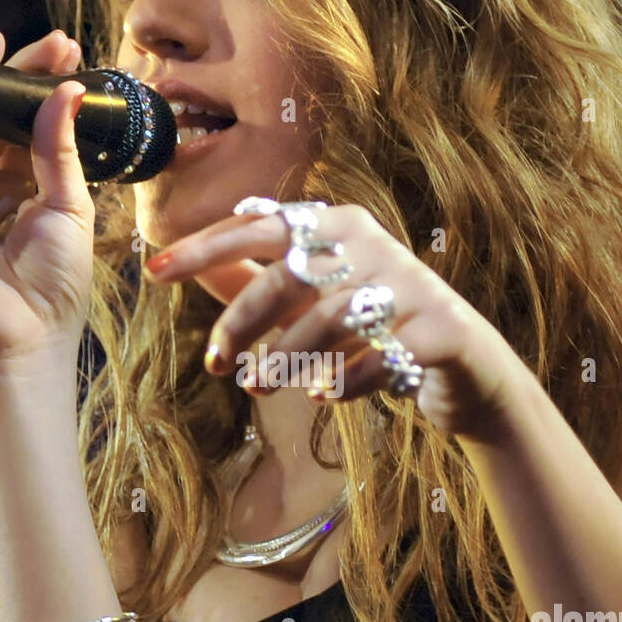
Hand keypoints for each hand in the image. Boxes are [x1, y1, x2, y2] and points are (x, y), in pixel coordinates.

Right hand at [0, 27, 95, 367]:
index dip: (38, 89)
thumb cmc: (55, 284)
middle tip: (34, 43)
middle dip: (9, 79)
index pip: (26, 128)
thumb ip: (59, 150)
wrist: (26, 337)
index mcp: (24, 191)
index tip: (60, 50)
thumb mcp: (69, 208)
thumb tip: (66, 91)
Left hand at [144, 200, 530, 442]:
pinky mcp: (441, 330)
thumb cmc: (377, 329)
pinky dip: (348, 377)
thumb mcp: (316, 298)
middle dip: (242, 321)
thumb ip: (260, 280)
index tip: (153, 272)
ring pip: (332, 317)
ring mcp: (413, 286)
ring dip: (287, 357)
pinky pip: (383, 354)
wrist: (467, 368)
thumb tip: (195, 264)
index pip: (260, 229)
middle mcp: (375, 246)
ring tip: (258, 388)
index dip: (205, 248)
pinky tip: (324, 395)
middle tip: (214, 363)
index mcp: (339, 226)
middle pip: (289, 274)